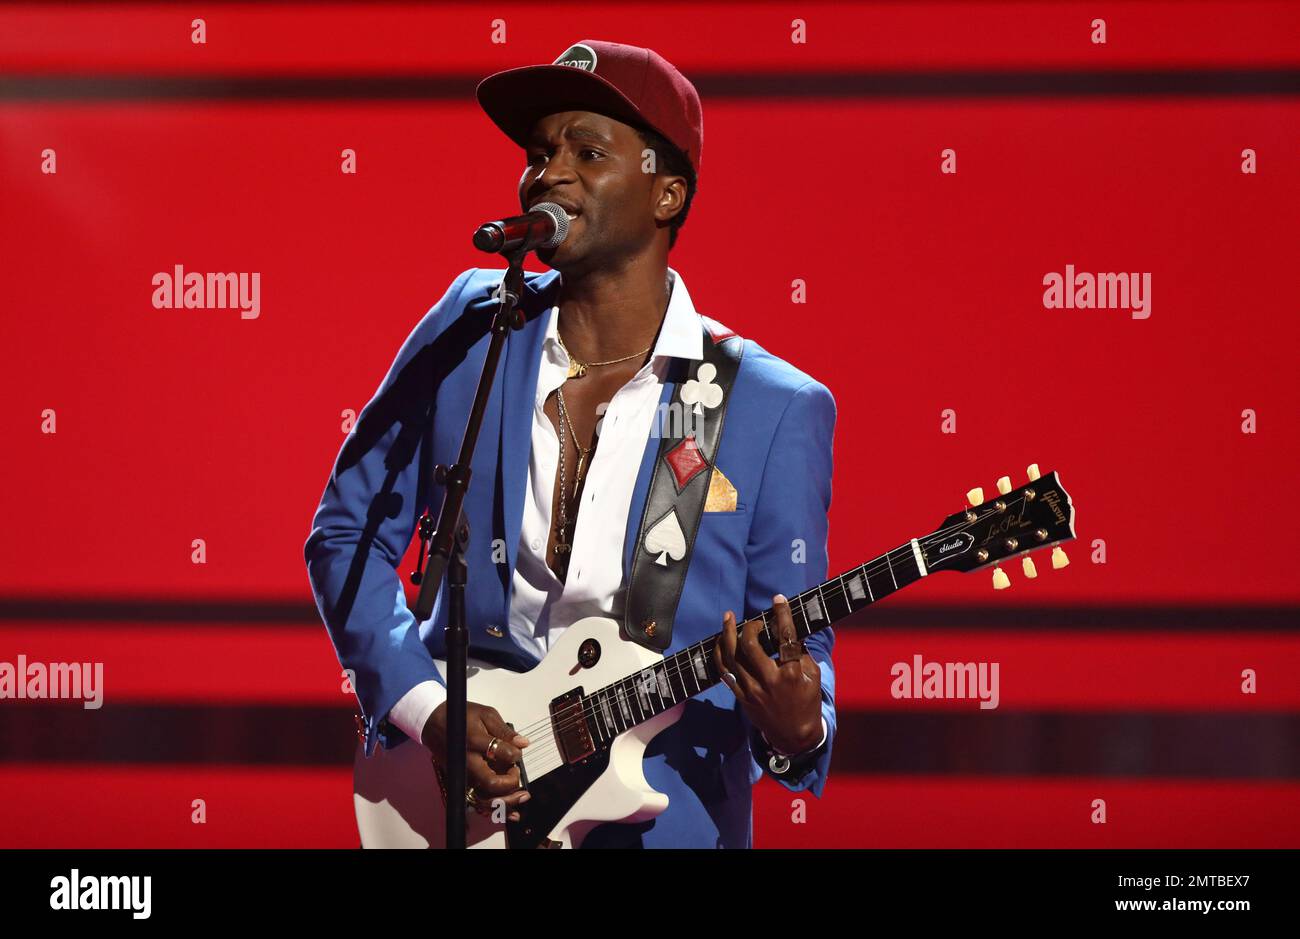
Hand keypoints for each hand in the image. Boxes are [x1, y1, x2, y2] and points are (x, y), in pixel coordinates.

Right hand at [422, 701, 530, 820]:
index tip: (517, 751)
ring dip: (506, 801)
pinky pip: (478, 802)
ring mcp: (463, 775)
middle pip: (490, 782)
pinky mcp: (461, 783)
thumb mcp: (485, 715)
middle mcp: (467, 762)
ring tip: (522, 797)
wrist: (435, 724)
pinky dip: (494, 809)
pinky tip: (510, 812)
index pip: (498, 751)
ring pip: (484, 798)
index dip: (513, 754)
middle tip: (517, 773)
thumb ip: (504, 730)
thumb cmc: (463, 717)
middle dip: (511, 782)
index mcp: (473, 741)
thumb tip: (522, 743)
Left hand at [713, 594, 823, 754]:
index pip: (785, 638)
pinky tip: (721, 641)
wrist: (794, 736)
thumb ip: (801, 654)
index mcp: (792, 674)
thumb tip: (789, 631)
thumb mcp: (813, 677)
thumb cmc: (807, 702)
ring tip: (728, 618)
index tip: (778, 599)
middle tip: (754, 620)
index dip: (782, 615)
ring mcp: (753, 690)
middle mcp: (770, 681)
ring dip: (728, 634)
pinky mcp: (742, 697)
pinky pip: (725, 672)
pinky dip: (720, 654)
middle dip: (749, 627)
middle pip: (750, 646)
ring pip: (732, 657)